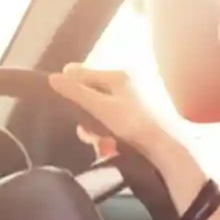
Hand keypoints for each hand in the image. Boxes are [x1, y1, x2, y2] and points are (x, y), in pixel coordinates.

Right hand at [48, 63, 173, 160]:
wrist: (167, 147)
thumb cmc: (134, 123)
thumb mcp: (100, 108)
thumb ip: (76, 93)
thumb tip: (53, 78)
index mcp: (120, 76)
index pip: (86, 73)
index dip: (70, 81)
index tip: (54, 89)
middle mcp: (129, 84)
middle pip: (94, 93)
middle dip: (84, 112)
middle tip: (83, 129)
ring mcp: (136, 101)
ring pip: (104, 111)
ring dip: (96, 126)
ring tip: (98, 141)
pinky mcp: (140, 119)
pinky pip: (115, 122)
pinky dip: (109, 133)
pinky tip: (109, 145)